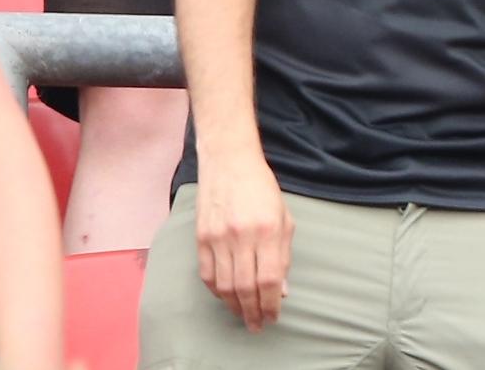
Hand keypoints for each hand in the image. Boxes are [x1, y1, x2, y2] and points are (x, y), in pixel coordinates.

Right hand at [194, 147, 295, 325]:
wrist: (229, 160)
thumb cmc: (261, 188)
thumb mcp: (283, 217)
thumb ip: (283, 256)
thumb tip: (280, 291)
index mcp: (268, 229)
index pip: (269, 280)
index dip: (271, 304)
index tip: (273, 316)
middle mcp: (242, 235)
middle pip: (245, 288)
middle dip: (252, 312)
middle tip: (257, 324)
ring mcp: (218, 237)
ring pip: (224, 285)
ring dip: (234, 306)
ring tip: (243, 315)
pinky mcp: (201, 237)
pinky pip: (207, 274)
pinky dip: (216, 291)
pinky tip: (226, 296)